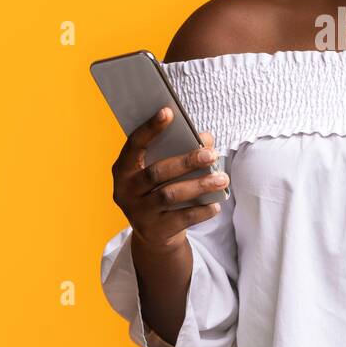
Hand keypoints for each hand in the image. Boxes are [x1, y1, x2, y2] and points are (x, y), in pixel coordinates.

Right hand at [111, 107, 229, 250]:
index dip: (150, 128)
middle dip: (187, 162)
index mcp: (123, 170)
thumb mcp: (164, 171)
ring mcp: (138, 213)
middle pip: (157, 172)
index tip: (168, 112)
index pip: (134, 145)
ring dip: (199, 185)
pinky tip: (216, 204)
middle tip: (212, 154)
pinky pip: (181, 219)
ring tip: (222, 179)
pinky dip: (201, 210)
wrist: (155, 234)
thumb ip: (180, 151)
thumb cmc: (160, 190)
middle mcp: (125, 191)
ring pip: (170, 195)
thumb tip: (207, 138)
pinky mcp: (154, 231)